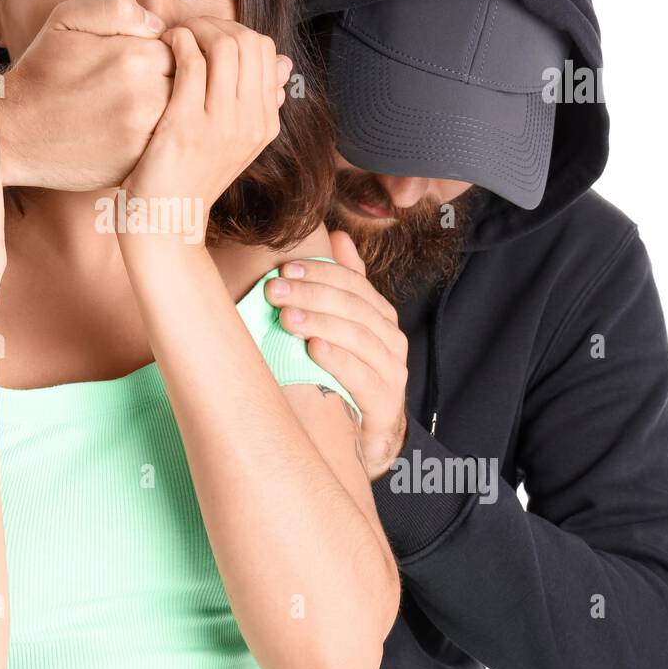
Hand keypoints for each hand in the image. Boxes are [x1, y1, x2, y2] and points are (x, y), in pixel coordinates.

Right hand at [0, 0, 174, 188]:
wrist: (11, 132)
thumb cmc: (41, 72)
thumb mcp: (67, 20)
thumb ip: (116, 8)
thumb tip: (156, 24)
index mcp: (135, 57)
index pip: (178, 48)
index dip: (158, 53)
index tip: (136, 62)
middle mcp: (145, 97)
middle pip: (183, 83)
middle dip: (164, 82)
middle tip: (131, 88)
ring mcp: (142, 135)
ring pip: (177, 115)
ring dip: (163, 112)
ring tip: (128, 109)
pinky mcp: (135, 164)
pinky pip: (162, 145)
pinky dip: (151, 139)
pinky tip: (124, 132)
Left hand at [120, 17, 291, 230]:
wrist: (164, 223)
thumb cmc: (189, 177)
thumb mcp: (234, 143)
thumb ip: (257, 103)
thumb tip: (283, 65)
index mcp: (265, 124)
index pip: (267, 52)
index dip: (237, 31)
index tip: (209, 36)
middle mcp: (251, 123)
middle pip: (249, 42)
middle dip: (216, 23)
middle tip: (190, 30)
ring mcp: (221, 125)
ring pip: (224, 45)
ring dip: (196, 28)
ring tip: (177, 37)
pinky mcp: (187, 126)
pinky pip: (191, 62)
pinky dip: (178, 42)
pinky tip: (165, 48)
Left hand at [263, 230, 408, 479]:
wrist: (362, 433)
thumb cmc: (345, 373)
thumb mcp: (341, 326)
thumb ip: (342, 284)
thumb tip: (337, 234)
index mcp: (379, 315)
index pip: (353, 283)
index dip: (320, 273)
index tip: (284, 269)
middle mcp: (390, 339)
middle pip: (353, 307)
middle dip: (312, 294)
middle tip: (274, 291)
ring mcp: (392, 370)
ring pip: (358, 337)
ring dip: (320, 323)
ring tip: (287, 317)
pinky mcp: (385, 402)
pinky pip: (363, 377)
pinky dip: (338, 361)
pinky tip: (314, 350)